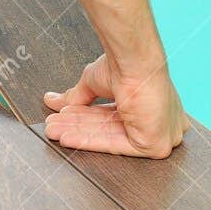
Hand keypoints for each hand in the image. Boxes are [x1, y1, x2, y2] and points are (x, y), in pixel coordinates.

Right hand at [43, 54, 187, 158]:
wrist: (136, 63)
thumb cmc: (127, 65)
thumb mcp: (94, 82)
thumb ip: (77, 96)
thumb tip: (51, 100)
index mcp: (150, 103)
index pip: (111, 115)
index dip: (83, 116)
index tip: (62, 115)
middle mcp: (157, 120)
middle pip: (107, 127)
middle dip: (76, 126)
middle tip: (52, 124)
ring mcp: (159, 134)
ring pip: (109, 136)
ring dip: (77, 133)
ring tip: (53, 129)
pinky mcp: (155, 146)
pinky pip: (115, 145)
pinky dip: (89, 141)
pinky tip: (67, 137)